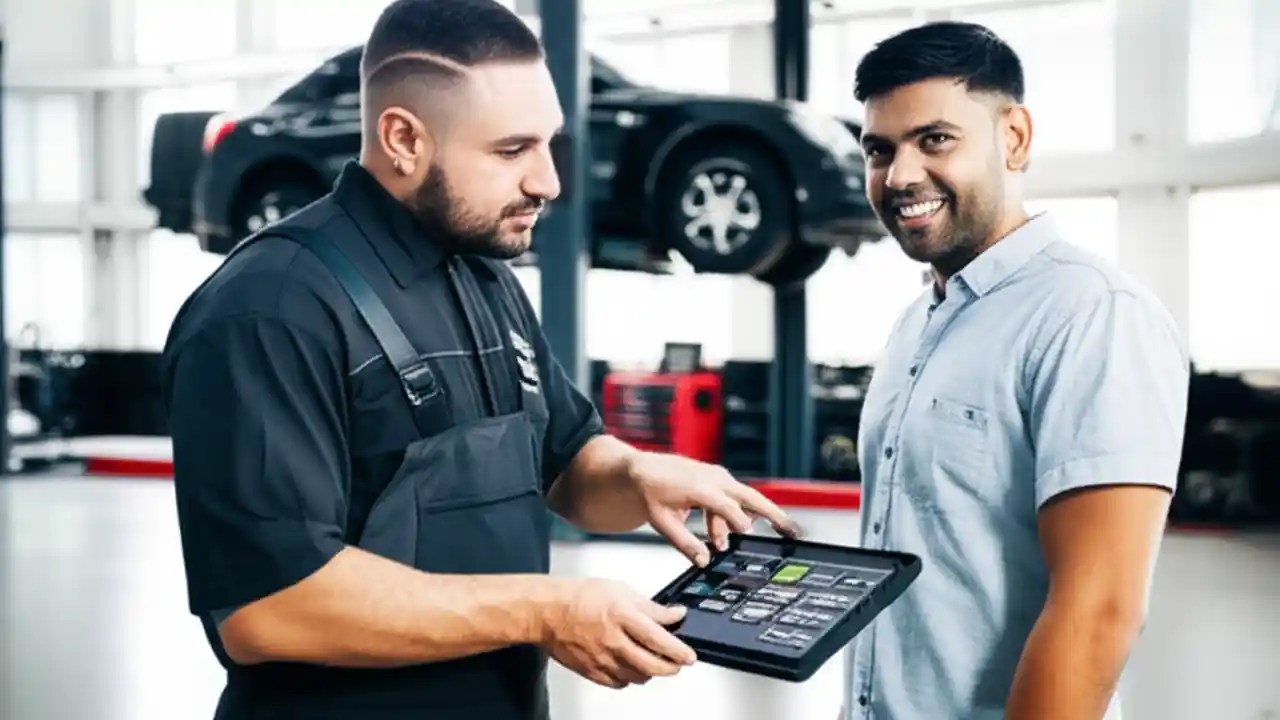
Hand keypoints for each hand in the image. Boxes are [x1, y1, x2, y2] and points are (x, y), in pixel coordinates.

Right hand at [542, 579, 696, 688]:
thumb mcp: (622, 590)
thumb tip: (675, 614)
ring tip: (654, 661)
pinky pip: (619, 683)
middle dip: (671, 667)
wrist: (549, 612)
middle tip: (678, 662)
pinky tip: (630, 666)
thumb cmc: (582, 597)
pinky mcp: (593, 672)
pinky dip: (630, 677)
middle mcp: (614, 640)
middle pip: (652, 665)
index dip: (678, 650)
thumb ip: (651, 606)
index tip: (689, 654)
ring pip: (638, 677)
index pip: (659, 639)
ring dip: (651, 672)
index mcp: (622, 616)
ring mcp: (602, 659)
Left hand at [625, 451, 802, 565]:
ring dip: (748, 521)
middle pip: (752, 497)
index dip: (738, 522)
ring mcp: (719, 477)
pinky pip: (734, 499)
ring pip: (746, 499)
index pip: (727, 505)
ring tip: (742, 541)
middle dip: (774, 514)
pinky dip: (734, 517)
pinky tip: (720, 537)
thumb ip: (684, 543)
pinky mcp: (718, 479)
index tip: (746, 535)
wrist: (642, 470)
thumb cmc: (650, 491)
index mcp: (701, 487)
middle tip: (792, 531)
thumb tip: (703, 561)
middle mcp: (715, 479)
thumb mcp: (662, 521)